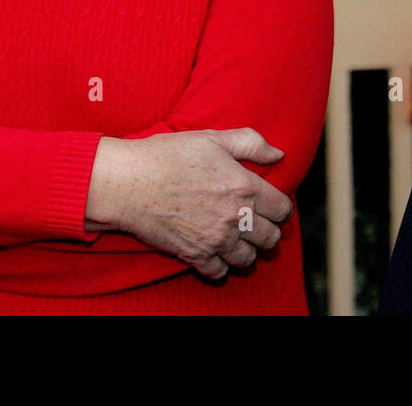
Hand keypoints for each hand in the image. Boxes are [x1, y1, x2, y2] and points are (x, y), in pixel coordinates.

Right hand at [86, 129, 290, 279]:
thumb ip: (252, 144)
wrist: (129, 182)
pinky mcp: (194, 255)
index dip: (279, 207)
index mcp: (245, 187)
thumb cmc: (170, 155)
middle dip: (268, 231)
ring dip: (247, 250)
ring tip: (238, 239)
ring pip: (249, 259)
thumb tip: (279, 154)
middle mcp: (235, 218)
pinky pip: (219, 273)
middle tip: (256, 223)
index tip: (270, 204)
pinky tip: (216, 252)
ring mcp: (215, 240)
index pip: (283, 209)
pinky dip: (221, 266)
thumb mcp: (214, 138)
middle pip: (271, 238)